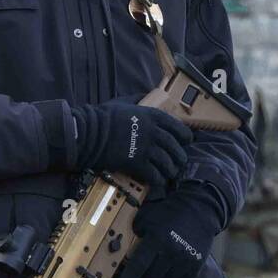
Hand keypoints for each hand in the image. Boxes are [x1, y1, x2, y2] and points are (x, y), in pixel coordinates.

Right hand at [70, 99, 192, 184]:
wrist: (90, 132)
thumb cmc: (104, 116)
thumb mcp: (123, 101)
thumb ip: (137, 99)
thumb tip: (144, 95)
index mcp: (153, 116)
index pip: (178, 128)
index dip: (185, 137)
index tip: (186, 142)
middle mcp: (154, 132)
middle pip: (175, 148)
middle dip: (180, 157)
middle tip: (179, 162)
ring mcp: (147, 149)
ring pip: (167, 163)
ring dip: (170, 170)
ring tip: (169, 174)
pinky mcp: (137, 163)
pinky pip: (154, 175)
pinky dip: (158, 180)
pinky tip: (158, 181)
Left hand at [125, 183, 222, 277]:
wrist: (199, 208)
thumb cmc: (169, 212)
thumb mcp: (147, 217)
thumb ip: (136, 233)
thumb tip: (130, 249)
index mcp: (156, 239)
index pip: (138, 266)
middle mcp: (171, 252)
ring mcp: (185, 259)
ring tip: (154, 275)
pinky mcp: (196, 264)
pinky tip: (169, 274)